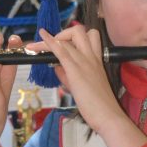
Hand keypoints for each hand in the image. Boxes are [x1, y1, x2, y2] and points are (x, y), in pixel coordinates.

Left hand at [36, 26, 146, 146]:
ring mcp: (84, 62)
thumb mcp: (82, 86)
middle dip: (63, 33)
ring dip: (52, 38)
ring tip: (38, 46)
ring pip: (68, 37)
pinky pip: (61, 50)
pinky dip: (49, 41)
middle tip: (53, 46)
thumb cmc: (99, 105)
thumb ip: (68, 75)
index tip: (59, 43)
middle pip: (78, 31)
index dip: (71, 37)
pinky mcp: (75, 70)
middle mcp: (91, 57)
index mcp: (97, 60)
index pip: (88, 37)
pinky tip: (41, 35)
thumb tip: (56, 67)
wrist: (108, 115)